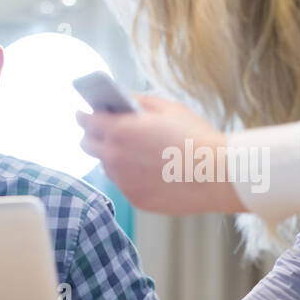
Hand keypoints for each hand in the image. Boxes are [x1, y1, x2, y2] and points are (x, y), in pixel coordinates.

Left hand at [76, 94, 246, 214]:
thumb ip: (140, 102)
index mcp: (120, 131)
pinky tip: (149, 170)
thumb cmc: (196, 138)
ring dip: (112, 157)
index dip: (84, 115)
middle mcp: (115, 158)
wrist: (216, 175)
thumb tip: (124, 100)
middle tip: (99, 132)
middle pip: (87, 146)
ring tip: (130, 151)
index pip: (87, 121)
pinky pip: (125, 184)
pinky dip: (131, 176)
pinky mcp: (136, 199)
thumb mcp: (168, 109)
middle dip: (90, 135)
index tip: (83, 114)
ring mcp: (124, 182)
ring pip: (107, 167)